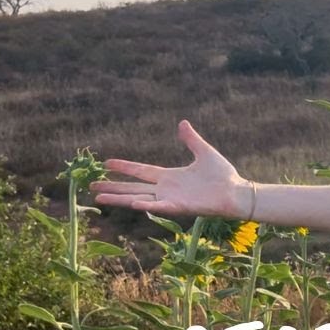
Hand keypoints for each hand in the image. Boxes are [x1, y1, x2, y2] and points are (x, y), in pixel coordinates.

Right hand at [90, 120, 248, 217]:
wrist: (237, 192)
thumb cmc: (223, 176)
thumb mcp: (204, 152)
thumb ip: (191, 140)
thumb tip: (182, 123)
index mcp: (170, 177)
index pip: (141, 171)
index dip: (124, 167)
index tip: (106, 163)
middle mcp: (167, 189)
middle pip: (133, 187)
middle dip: (113, 187)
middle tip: (91, 186)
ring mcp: (172, 199)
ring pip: (139, 199)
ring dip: (120, 198)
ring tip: (99, 198)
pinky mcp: (181, 207)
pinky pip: (161, 206)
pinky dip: (149, 206)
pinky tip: (134, 203)